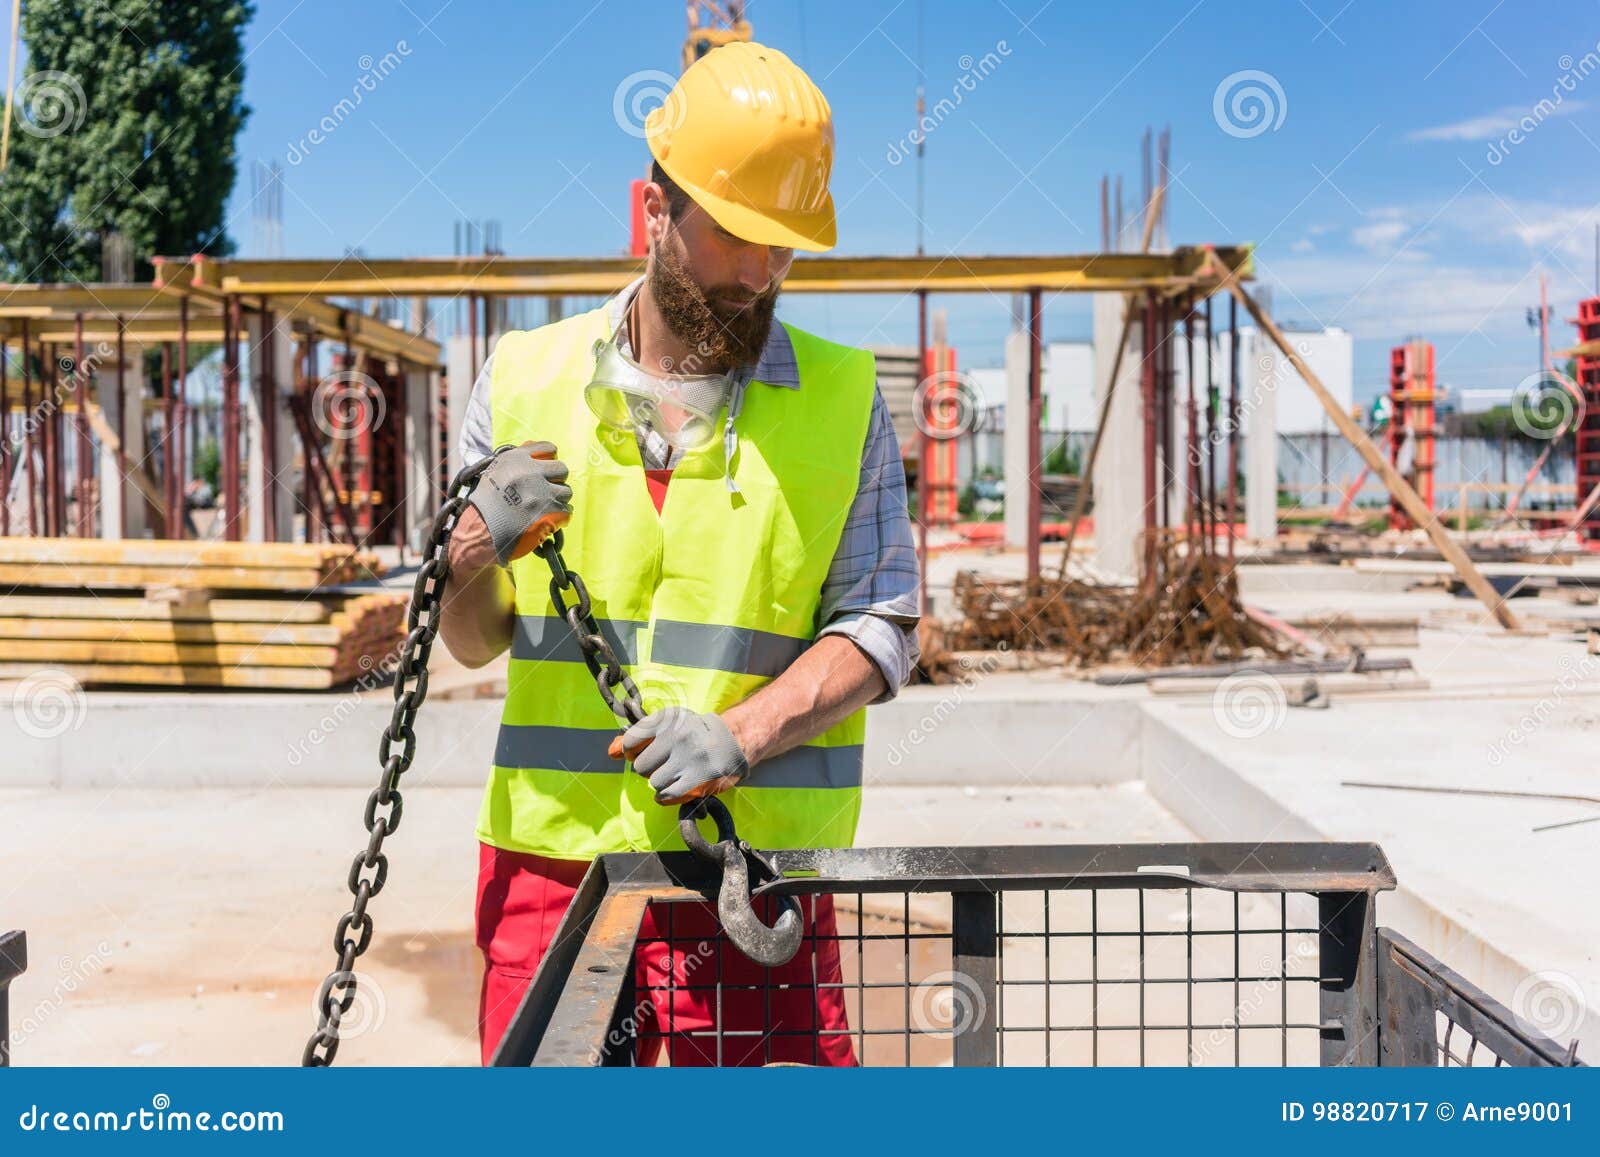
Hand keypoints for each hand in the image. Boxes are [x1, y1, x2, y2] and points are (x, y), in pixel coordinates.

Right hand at [465, 441, 572, 565]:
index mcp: (516, 459)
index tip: (545, 472)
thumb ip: (515, 461)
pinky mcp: (550, 514)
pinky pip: (568, 512)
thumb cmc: (484, 506)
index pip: (549, 449)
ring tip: (541, 510)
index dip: (549, 461)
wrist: (478, 534)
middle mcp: (531, 472)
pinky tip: (545, 523)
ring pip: (566, 492)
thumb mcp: (494, 473)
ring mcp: (542, 493)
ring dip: (558, 501)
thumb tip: (533, 448)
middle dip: (555, 481)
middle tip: (543, 494)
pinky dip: (560, 519)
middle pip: (562, 469)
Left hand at [609, 706, 749, 803]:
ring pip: (654, 782)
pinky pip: (668, 794)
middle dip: (648, 770)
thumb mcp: (667, 726)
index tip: (641, 752)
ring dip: (661, 783)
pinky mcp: (701, 776)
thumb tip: (611, 753)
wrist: (734, 739)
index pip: (631, 741)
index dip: (632, 752)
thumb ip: (638, 737)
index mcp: (668, 718)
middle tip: (664, 765)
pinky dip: (667, 795)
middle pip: (641, 767)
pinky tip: (675, 787)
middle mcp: (678, 735)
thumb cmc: (693, 733)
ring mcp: (690, 756)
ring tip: (674, 775)